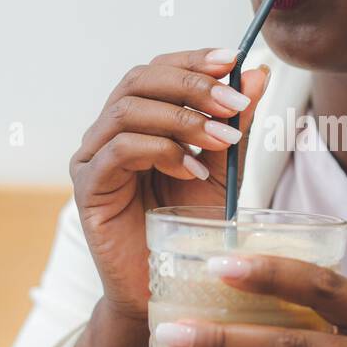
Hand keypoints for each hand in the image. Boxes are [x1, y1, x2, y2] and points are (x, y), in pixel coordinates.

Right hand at [69, 49, 270, 322]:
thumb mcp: (223, 168)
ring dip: (180, 119)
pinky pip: (118, 151)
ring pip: (127, 111)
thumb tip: (258, 72)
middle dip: (191, 84)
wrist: (166, 287)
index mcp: (139, 120)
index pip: (159, 70)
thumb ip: (234, 123)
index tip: (235, 59)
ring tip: (219, 141)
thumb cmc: (190, 228)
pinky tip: (191, 172)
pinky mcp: (88, 188)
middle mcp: (109, 132)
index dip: (193, 59)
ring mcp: (93, 158)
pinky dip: (160, 152)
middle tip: (232, 102)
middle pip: (139, 80)